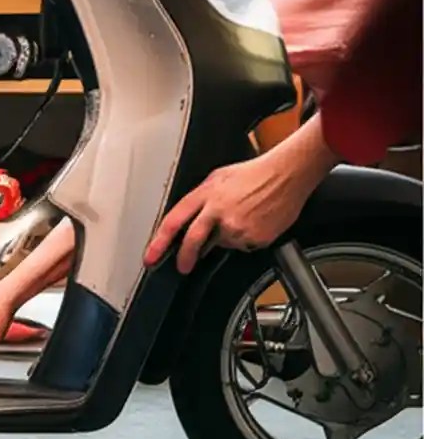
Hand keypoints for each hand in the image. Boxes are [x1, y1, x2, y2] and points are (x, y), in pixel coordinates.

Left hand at [144, 122, 338, 273]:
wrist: (287, 173)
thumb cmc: (255, 173)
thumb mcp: (218, 179)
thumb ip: (201, 199)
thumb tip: (189, 217)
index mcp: (205, 195)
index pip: (173, 222)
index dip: (158, 243)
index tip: (150, 257)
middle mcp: (218, 211)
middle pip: (192, 241)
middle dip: (185, 257)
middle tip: (183, 266)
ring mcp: (237, 226)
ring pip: (222, 243)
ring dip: (226, 236)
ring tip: (242, 216)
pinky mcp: (254, 238)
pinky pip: (243, 245)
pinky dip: (245, 239)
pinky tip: (254, 221)